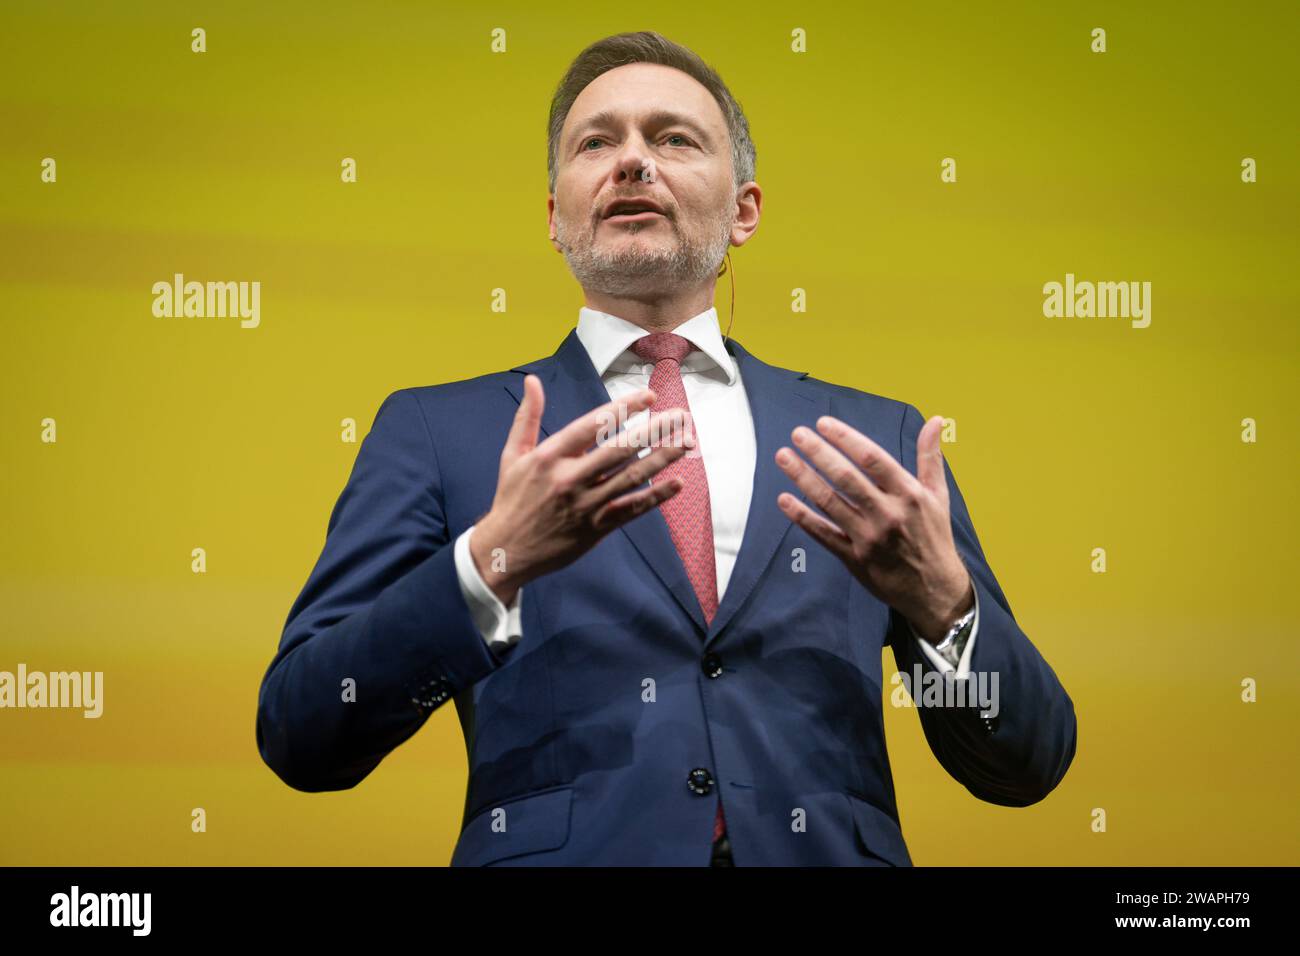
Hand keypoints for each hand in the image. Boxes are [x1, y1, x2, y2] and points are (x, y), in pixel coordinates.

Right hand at [470, 374, 692, 603]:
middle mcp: (570, 479)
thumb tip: (533, 381)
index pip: (592, 426)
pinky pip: (631, 509)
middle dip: (654, 430)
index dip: (623, 409)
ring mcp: (585, 506)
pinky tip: (677, 483)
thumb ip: (527, 416)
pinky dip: (656, 497)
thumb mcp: (513, 455)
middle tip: (680, 415)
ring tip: (686, 441)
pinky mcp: (596, 528)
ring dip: (663, 458)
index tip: (649, 397)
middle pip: (619, 450)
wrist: (506, 550)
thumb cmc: (512, 498)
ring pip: (631, 478)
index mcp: (549, 457)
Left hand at [774, 414, 973, 642]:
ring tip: (784, 457)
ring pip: (830, 503)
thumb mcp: (937, 496)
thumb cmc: (934, 537)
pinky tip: (784, 500)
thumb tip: (935, 420)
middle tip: (797, 434)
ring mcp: (869, 538)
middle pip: (847, 478)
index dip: (846, 439)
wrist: (934, 590)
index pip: (873, 459)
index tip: (824, 424)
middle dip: (819, 453)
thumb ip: (931, 456)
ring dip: (803, 478)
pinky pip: (823, 534)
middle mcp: (888, 514)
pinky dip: (802, 517)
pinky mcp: (854, 558)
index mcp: (909, 494)